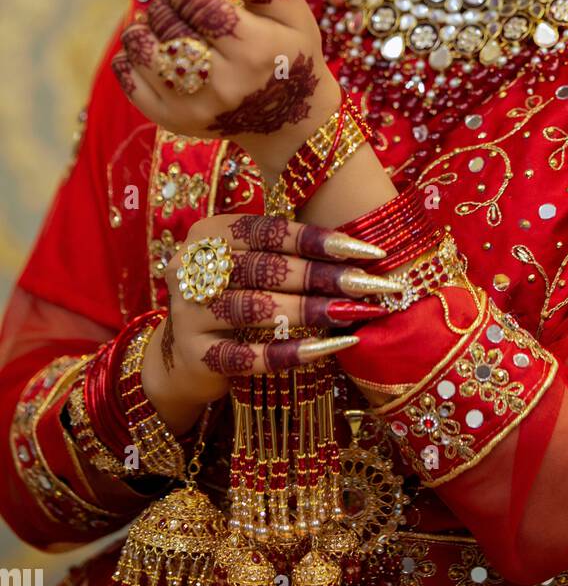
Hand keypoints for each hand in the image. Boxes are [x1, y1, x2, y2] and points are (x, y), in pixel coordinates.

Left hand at [112, 0, 342, 181]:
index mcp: (254, 50)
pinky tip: (154, 48)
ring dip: (145, 24)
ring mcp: (194, 107)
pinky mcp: (173, 121)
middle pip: (167, 21)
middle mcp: (222, 84)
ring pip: (140, 48)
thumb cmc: (290, 49)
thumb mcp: (286, 5)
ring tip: (168, 22)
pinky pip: (128, 80)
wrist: (292, 117)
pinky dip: (131, 56)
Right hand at [141, 207, 400, 433]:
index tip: (367, 252)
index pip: (268, 230)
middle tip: (367, 284)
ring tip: (351, 313)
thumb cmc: (235, 296)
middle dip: (321, 276)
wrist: (183, 356)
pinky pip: (248, 355)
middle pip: (264, 268)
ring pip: (256, 308)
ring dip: (309, 311)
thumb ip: (287, 253)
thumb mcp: (250, 264)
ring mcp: (188, 312)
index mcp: (209, 233)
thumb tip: (359, 254)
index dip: (318, 240)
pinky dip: (289, 353)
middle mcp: (190, 267)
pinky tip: (326, 349)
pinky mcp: (194, 355)